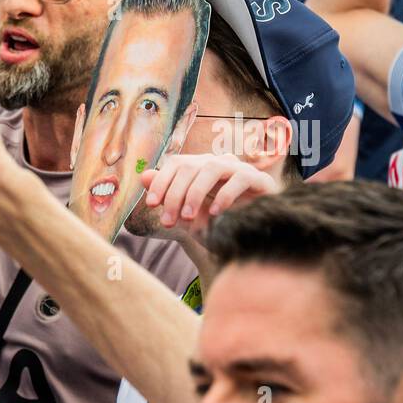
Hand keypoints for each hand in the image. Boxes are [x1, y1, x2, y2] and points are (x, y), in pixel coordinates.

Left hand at [139, 152, 278, 238]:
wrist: (256, 239)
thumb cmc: (221, 224)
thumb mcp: (190, 214)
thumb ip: (169, 196)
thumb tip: (143, 175)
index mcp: (201, 168)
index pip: (177, 163)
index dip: (162, 181)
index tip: (152, 204)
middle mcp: (219, 164)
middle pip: (190, 166)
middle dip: (175, 194)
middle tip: (168, 220)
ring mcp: (240, 169)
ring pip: (212, 168)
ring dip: (195, 193)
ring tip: (188, 218)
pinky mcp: (259, 179)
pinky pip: (239, 179)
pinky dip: (224, 196)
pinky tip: (215, 214)